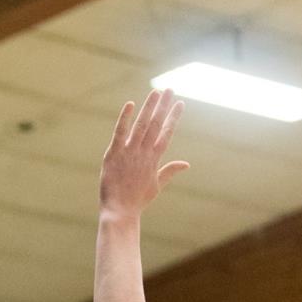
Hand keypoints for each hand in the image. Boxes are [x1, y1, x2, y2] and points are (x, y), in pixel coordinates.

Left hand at [99, 90, 187, 216]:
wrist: (120, 212)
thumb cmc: (137, 201)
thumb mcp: (157, 186)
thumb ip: (170, 171)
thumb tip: (187, 163)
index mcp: (154, 159)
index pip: (166, 133)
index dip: (173, 117)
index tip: (180, 103)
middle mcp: (144, 153)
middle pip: (156, 125)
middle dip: (163, 107)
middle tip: (170, 89)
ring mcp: (129, 153)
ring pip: (142, 125)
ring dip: (150, 108)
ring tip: (156, 92)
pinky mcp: (114, 154)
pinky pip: (120, 133)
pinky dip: (125, 119)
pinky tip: (131, 104)